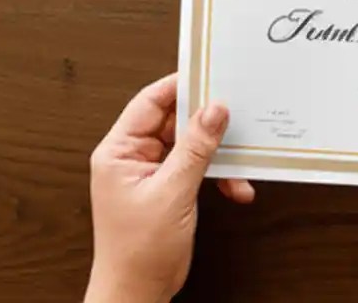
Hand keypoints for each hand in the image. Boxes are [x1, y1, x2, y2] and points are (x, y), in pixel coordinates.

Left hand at [85, 74, 255, 302]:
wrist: (137, 293)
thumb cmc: (136, 251)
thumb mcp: (172, 193)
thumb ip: (195, 149)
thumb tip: (213, 110)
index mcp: (118, 151)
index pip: (149, 102)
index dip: (179, 86)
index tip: (209, 75)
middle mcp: (132, 158)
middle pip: (173, 122)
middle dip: (206, 124)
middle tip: (235, 117)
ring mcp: (151, 173)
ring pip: (190, 145)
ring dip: (217, 155)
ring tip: (238, 162)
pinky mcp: (168, 188)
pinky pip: (196, 168)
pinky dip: (218, 175)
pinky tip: (235, 187)